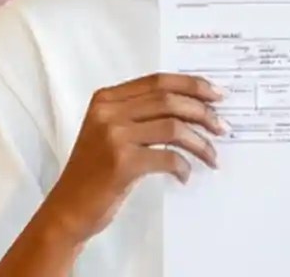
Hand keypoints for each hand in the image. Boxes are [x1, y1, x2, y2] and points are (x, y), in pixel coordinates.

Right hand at [39, 73, 226, 246]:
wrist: (68, 208)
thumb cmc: (94, 172)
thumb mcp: (109, 132)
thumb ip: (137, 114)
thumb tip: (190, 108)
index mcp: (106, 99)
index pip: (158, 81)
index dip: (191, 84)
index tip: (216, 94)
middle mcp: (108, 112)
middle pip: (169, 100)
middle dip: (202, 111)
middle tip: (221, 126)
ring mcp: (114, 136)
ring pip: (173, 127)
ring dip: (200, 142)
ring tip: (211, 155)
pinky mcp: (122, 163)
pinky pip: (168, 157)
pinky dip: (183, 166)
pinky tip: (185, 175)